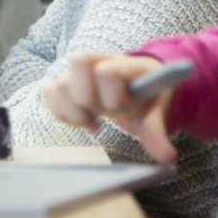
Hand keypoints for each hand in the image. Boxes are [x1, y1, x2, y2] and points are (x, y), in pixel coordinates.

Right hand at [43, 51, 176, 162]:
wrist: (135, 85)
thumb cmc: (144, 94)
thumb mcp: (154, 111)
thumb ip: (156, 131)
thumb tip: (167, 156)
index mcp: (120, 62)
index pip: (107, 71)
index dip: (113, 97)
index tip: (123, 108)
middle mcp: (94, 61)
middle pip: (76, 67)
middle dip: (89, 99)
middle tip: (103, 113)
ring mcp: (75, 71)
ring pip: (58, 86)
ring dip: (74, 112)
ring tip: (92, 120)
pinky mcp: (62, 83)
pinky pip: (49, 94)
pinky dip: (62, 113)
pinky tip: (81, 119)